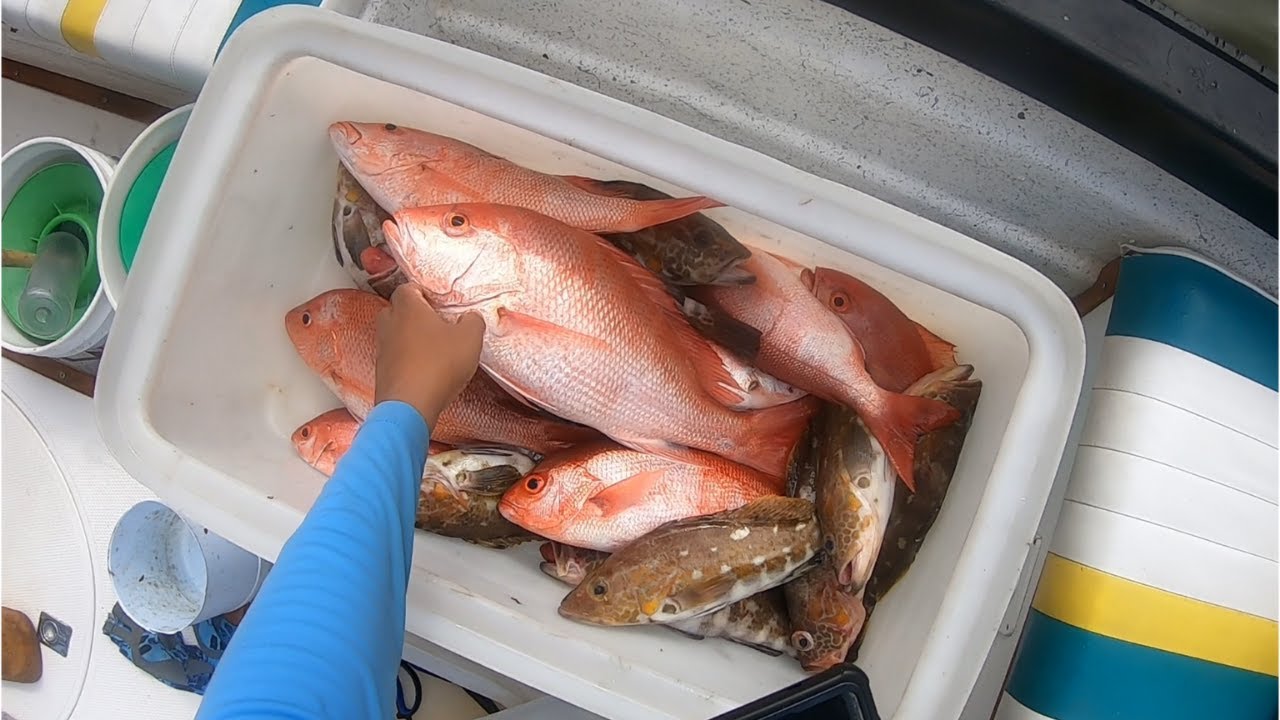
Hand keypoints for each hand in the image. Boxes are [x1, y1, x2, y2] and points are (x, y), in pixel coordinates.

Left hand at [375, 285, 484, 426]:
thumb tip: (471, 317)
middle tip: (435, 324)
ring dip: (409, 337)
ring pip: (394, 334)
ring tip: (432, 348)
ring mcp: (382, 348)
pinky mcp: (381, 371)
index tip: (439, 303)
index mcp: (408, 308)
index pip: (408, 288)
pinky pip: (394, 357)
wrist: (410, 405)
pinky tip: (424, 370)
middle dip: (414, 314)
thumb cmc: (439, 365)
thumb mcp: (470, 339)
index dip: (424, 293)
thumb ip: (473, 321)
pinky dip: (406, 359)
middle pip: (397, 309)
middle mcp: (390, 324)